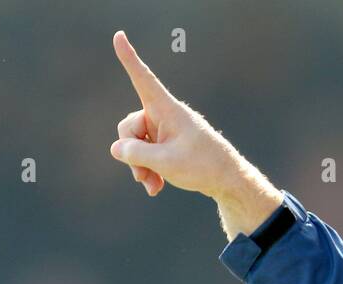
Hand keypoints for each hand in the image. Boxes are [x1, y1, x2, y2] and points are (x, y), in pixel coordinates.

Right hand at [110, 30, 241, 198]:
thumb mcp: (166, 162)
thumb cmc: (202, 166)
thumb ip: (136, 154)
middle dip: (131, 153)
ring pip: (136, 144)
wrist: (226, 180)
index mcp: (167, 109)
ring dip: (140, 166)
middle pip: (129, 127)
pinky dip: (148, 170)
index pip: (144, 79)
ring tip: (152, 185)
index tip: (119, 35)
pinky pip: (146, 153)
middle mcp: (163, 115)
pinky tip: (156, 187)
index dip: (129, 59)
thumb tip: (116, 148)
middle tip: (142, 175)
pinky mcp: (166, 144)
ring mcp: (164, 130)